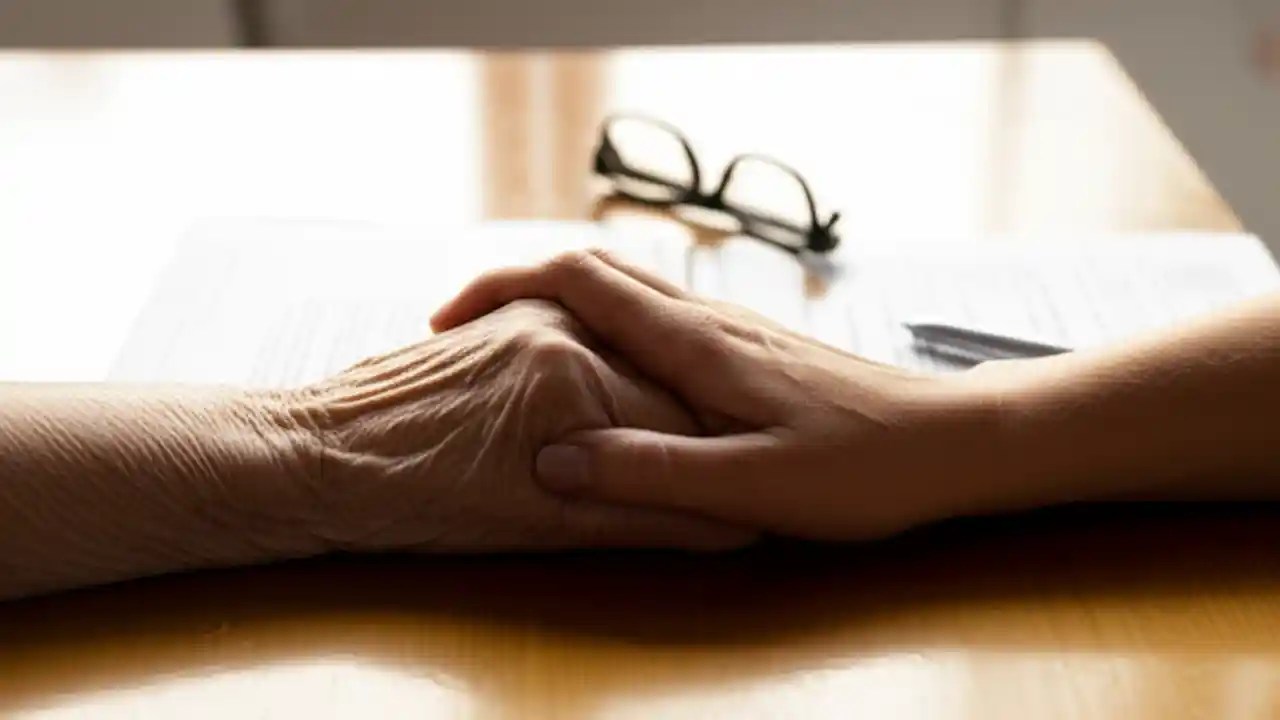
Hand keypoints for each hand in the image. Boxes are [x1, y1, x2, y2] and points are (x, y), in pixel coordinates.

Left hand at [288, 299, 750, 551]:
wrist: (316, 457)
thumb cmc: (414, 501)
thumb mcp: (540, 527)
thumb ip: (640, 517)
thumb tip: (732, 527)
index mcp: (571, 378)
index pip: (678, 424)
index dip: (713, 469)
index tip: (743, 498)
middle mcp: (557, 329)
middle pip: (660, 382)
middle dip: (689, 434)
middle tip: (715, 477)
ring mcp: (531, 316)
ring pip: (628, 356)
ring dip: (654, 401)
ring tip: (663, 451)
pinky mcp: (512, 319)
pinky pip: (587, 339)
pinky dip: (611, 377)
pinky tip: (608, 414)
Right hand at [431, 250, 1014, 540]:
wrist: (951, 443)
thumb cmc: (863, 467)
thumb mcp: (751, 488)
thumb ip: (651, 472)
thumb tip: (552, 457)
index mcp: (696, 342)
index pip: (579, 278)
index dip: (504, 286)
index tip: (449, 321)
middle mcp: (709, 319)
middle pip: (597, 269)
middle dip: (521, 287)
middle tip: (469, 332)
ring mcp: (733, 329)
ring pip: (629, 290)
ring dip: (563, 306)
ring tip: (520, 352)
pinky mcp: (752, 350)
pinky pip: (659, 318)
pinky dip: (609, 330)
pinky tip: (609, 377)